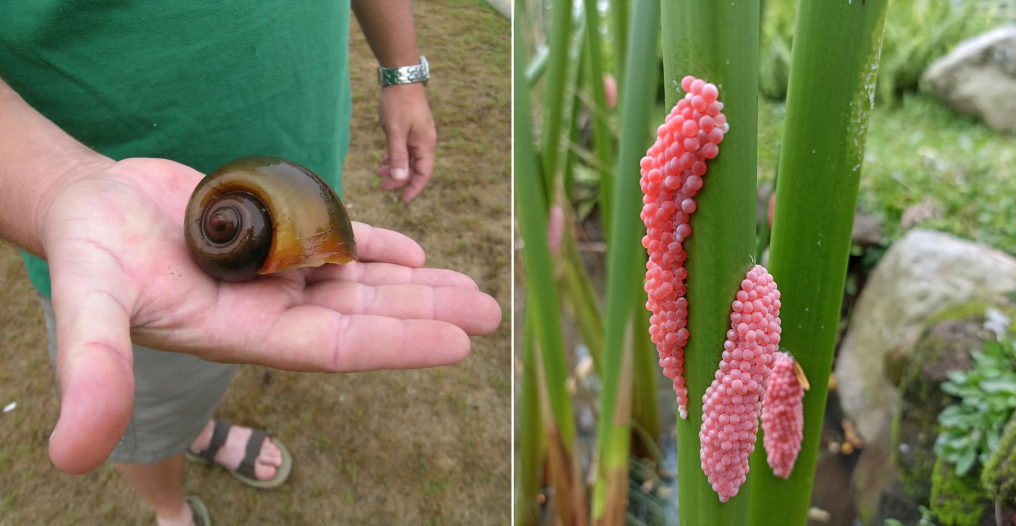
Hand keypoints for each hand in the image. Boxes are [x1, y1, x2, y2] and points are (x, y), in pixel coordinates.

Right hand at [40, 157, 499, 473]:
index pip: (336, 347)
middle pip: (364, 315)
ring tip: (470, 287)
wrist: (85, 207)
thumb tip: (72, 456)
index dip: (397, 343)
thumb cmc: (85, 253)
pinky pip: (337, 242)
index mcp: (243, 333)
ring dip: (415, 284)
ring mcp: (275, 274)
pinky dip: (378, 247)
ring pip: (360, 281)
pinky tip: (415, 251)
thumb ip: (93, 372)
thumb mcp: (87, 308)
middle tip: (490, 311)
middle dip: (428, 313)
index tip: (458, 343)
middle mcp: (270, 308)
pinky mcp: (272, 235)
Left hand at [376, 83, 436, 202]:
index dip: (414, 188)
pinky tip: (384, 161)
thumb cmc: (399, 103)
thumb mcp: (395, 131)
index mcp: (425, 144)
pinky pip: (405, 149)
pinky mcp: (411, 128)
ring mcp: (418, 135)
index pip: (423, 173)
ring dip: (395, 169)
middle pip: (415, 168)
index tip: (402, 200)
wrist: (401, 77)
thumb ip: (397, 155)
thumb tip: (399, 178)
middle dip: (400, 180)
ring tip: (379, 175)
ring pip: (409, 159)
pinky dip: (395, 157)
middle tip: (382, 188)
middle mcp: (425, 142)